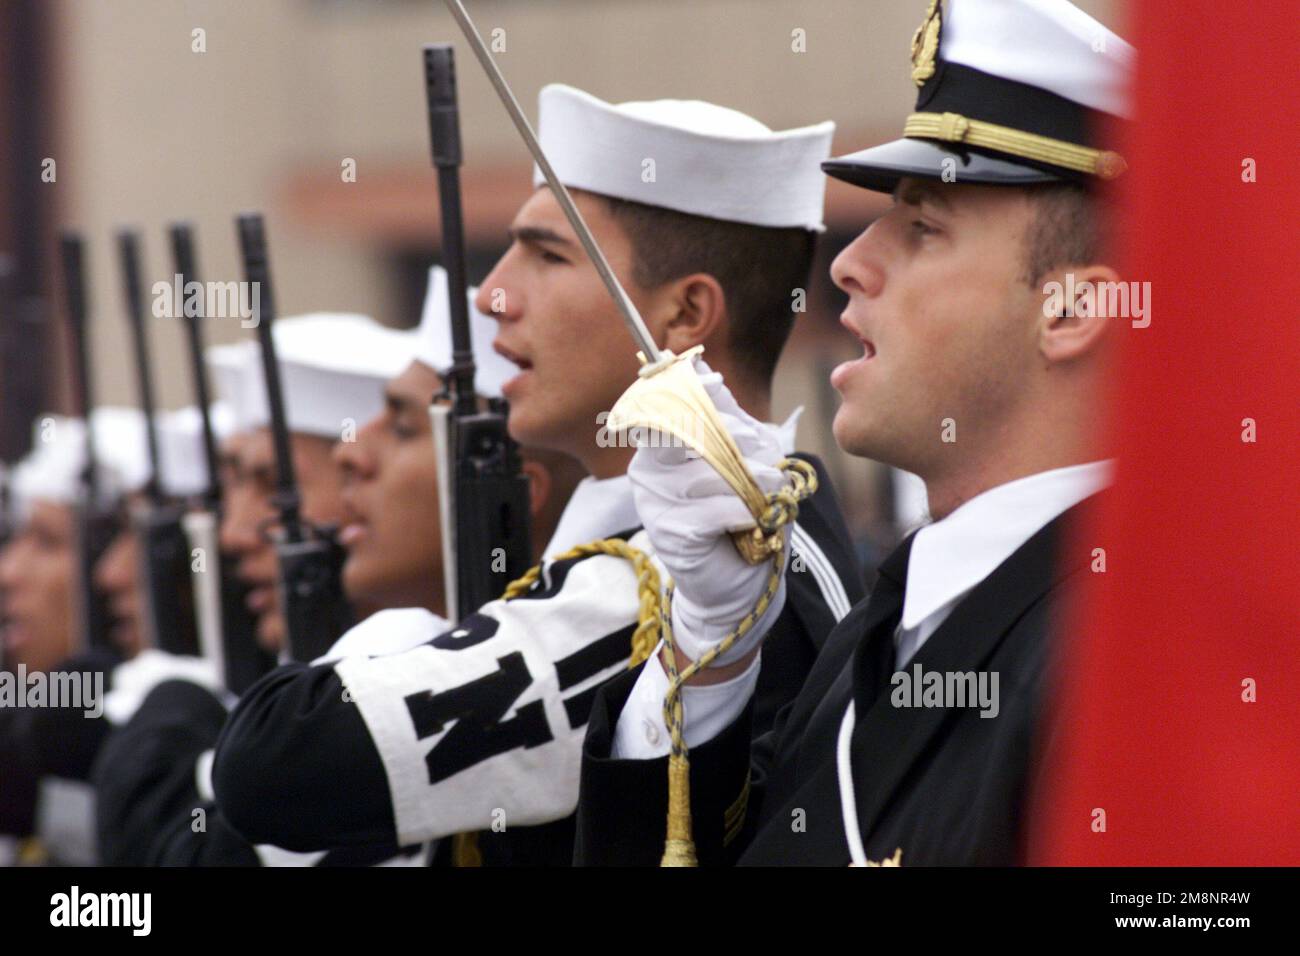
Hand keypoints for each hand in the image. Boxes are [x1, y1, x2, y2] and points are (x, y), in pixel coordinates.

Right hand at [627, 356, 788, 666]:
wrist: (739, 580)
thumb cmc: (742, 513)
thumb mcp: (742, 456)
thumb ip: (724, 416)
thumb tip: (705, 372)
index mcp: (658, 441)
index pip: (678, 399)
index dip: (716, 404)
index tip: (742, 421)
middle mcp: (647, 465)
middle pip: (702, 430)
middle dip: (747, 448)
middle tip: (769, 472)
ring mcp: (654, 499)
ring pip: (716, 470)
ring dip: (755, 487)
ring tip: (764, 503)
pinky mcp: (669, 529)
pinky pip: (718, 507)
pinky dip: (747, 515)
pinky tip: (750, 526)